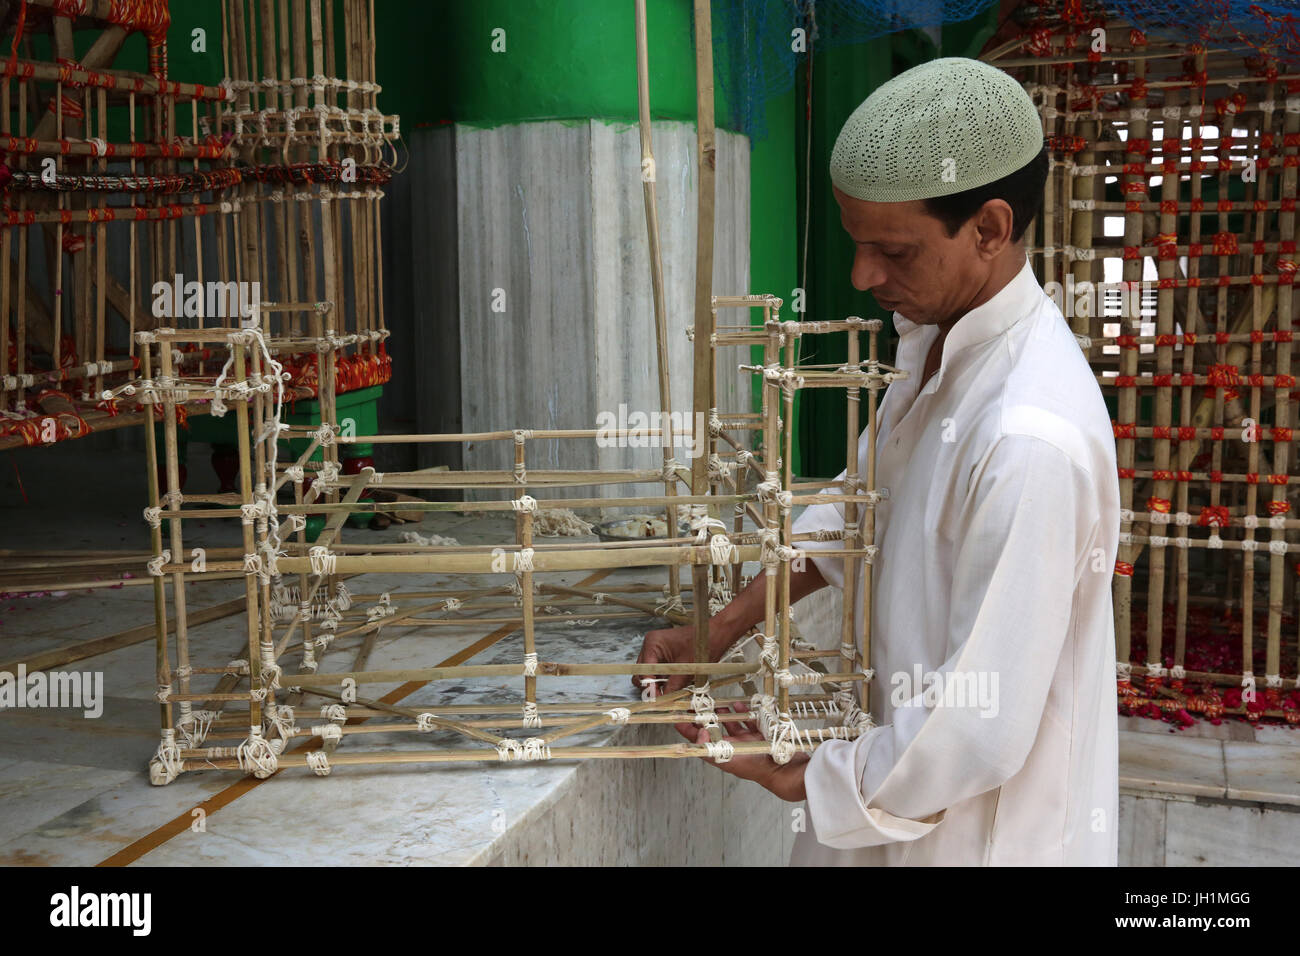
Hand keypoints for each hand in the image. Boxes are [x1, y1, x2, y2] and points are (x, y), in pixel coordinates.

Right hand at [632, 623, 701, 698]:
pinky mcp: (662, 656)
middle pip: (641, 673)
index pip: (643, 670)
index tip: (658, 699)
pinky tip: (672, 685)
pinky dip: (662, 680)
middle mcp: (651, 646)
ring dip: (656, 684)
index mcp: (653, 643)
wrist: (716, 634)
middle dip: (651, 686)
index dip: (650, 687)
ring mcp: (656, 651)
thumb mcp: (688, 668)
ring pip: (648, 674)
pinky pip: (657, 672)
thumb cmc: (703, 644)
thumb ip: (674, 686)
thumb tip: (665, 702)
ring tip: (669, 692)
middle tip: (663, 698)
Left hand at [680, 703, 809, 801]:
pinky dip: (744, 712)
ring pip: (732, 723)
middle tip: (698, 703)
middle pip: (715, 730)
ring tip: (717, 702)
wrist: (783, 768)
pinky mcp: (760, 734)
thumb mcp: (730, 757)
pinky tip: (740, 704)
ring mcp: (747, 740)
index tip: (678, 718)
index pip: (700, 741)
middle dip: (706, 717)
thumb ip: (711, 746)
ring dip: (724, 713)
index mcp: (723, 754)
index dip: (689, 730)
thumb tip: (699, 733)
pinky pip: (750, 720)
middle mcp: (733, 747)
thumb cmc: (756, 766)